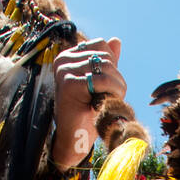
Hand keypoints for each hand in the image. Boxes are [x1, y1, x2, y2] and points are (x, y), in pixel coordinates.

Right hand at [51, 38, 124, 168]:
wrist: (75, 139)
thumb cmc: (87, 113)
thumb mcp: (99, 83)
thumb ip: (106, 62)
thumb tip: (116, 40)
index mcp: (69, 56)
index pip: (101, 45)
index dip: (112, 65)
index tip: (107, 86)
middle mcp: (63, 60)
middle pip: (105, 56)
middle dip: (116, 78)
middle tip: (111, 97)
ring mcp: (64, 70)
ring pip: (106, 67)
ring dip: (116, 87)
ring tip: (108, 102)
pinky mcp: (69, 83)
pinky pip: (102, 80)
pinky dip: (111, 92)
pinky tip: (104, 104)